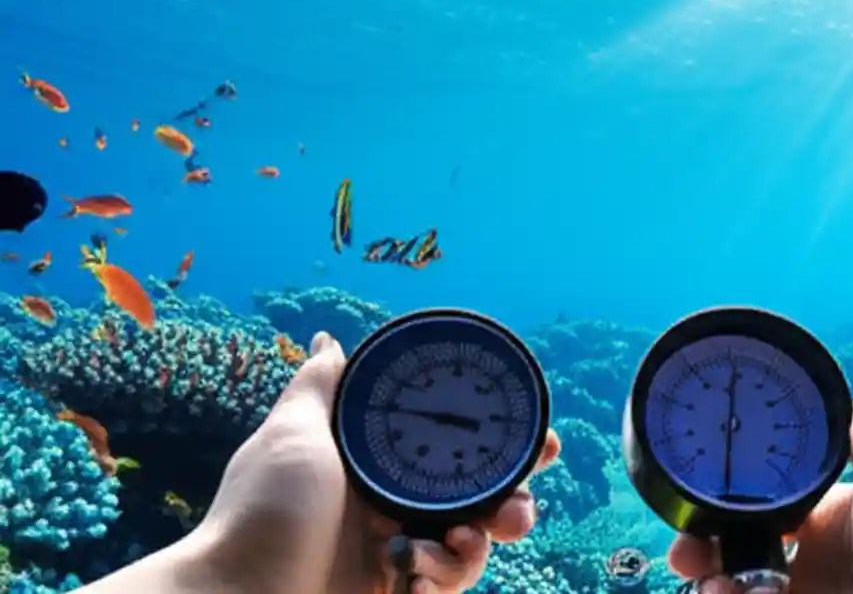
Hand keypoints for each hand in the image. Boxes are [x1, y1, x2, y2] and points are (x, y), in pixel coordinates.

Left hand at [193, 331, 561, 593]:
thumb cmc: (260, 513)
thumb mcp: (291, 438)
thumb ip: (320, 388)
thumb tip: (328, 337)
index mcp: (375, 467)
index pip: (452, 447)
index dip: (500, 443)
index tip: (539, 439)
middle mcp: (391, 508)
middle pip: (477, 500)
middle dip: (511, 502)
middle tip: (517, 506)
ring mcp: (396, 556)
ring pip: (472, 547)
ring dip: (478, 546)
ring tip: (459, 542)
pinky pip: (447, 586)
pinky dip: (446, 580)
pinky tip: (420, 578)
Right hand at [667, 387, 852, 593]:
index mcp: (834, 519)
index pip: (766, 508)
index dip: (728, 508)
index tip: (695, 507)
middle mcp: (818, 560)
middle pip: (743, 552)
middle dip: (706, 551)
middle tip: (684, 556)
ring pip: (743, 587)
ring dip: (716, 584)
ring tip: (711, 585)